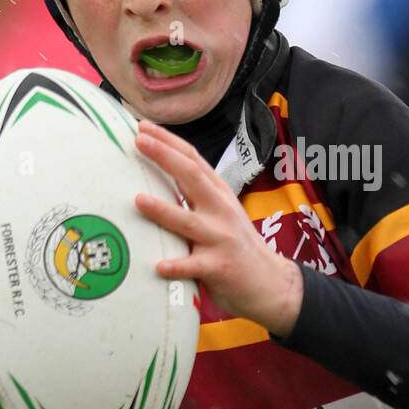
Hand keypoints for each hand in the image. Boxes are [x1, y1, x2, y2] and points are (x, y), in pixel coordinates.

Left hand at [133, 119, 303, 335]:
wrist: (270, 281)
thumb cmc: (234, 244)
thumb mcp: (220, 212)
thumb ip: (195, 194)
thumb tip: (157, 174)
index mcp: (219, 193)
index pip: (193, 159)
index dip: (168, 141)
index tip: (143, 126)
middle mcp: (221, 210)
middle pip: (192, 177)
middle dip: (164, 157)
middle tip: (139, 140)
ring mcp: (221, 238)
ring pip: (189, 221)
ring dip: (163, 210)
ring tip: (138, 200)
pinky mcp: (220, 267)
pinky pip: (194, 266)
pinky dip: (177, 266)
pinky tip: (159, 265)